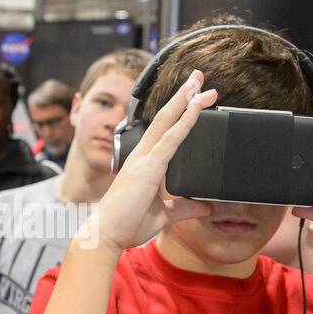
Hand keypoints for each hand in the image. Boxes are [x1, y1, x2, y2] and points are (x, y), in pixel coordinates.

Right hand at [84, 71, 216, 254]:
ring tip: (200, 82)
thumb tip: (206, 207)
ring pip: (168, 120)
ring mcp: (144, 158)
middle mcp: (142, 155)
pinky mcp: (149, 167)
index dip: (179, 111)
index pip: (164, 129)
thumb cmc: (126, 225)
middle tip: (199, 77)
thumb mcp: (164, 216)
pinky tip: (196, 107)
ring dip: (185, 99)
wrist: (106, 236)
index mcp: (143, 163)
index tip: (195, 97)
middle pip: (166, 116)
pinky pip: (172, 138)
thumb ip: (184, 208)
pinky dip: (186, 120)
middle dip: (184, 95)